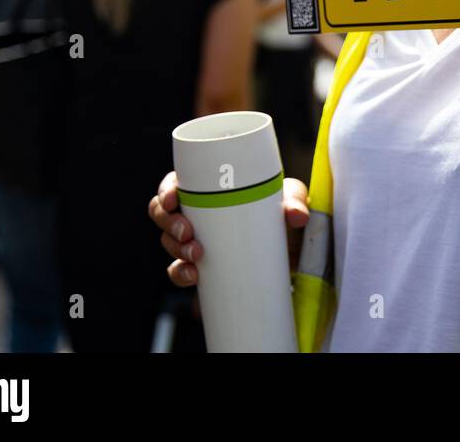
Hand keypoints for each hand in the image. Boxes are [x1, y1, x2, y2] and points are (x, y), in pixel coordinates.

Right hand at [148, 171, 309, 286]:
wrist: (287, 251)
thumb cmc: (280, 213)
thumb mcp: (289, 199)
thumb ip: (295, 201)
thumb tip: (297, 215)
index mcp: (208, 188)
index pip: (175, 183)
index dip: (166, 190)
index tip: (172, 199)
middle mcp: (195, 213)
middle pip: (162, 213)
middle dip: (168, 222)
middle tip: (187, 231)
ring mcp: (194, 240)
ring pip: (168, 242)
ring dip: (176, 248)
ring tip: (197, 254)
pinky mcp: (199, 265)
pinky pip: (178, 270)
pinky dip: (180, 273)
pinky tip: (194, 275)